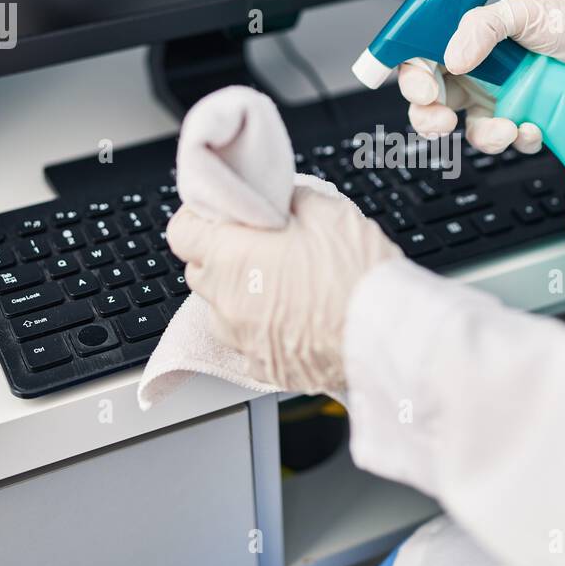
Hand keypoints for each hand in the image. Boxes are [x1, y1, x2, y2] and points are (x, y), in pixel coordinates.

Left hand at [168, 176, 402, 394]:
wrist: (383, 332)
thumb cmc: (356, 273)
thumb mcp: (327, 209)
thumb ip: (289, 198)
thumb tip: (281, 198)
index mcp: (231, 254)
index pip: (181, 232)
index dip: (199, 220)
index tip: (220, 217)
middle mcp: (226, 300)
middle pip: (201, 272)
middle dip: (223, 258)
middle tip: (261, 248)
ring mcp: (241, 338)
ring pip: (222, 311)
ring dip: (240, 296)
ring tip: (282, 287)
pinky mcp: (263, 367)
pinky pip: (248, 343)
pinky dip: (262, 330)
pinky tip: (295, 319)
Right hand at [398, 0, 564, 152]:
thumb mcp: (527, 12)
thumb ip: (483, 26)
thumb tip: (454, 56)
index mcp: (470, 40)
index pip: (421, 58)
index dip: (413, 77)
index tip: (424, 90)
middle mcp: (480, 71)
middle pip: (433, 102)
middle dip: (430, 118)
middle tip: (443, 121)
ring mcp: (502, 99)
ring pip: (470, 130)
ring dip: (485, 135)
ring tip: (509, 127)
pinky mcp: (525, 121)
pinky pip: (509, 141)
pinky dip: (518, 140)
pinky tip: (535, 126)